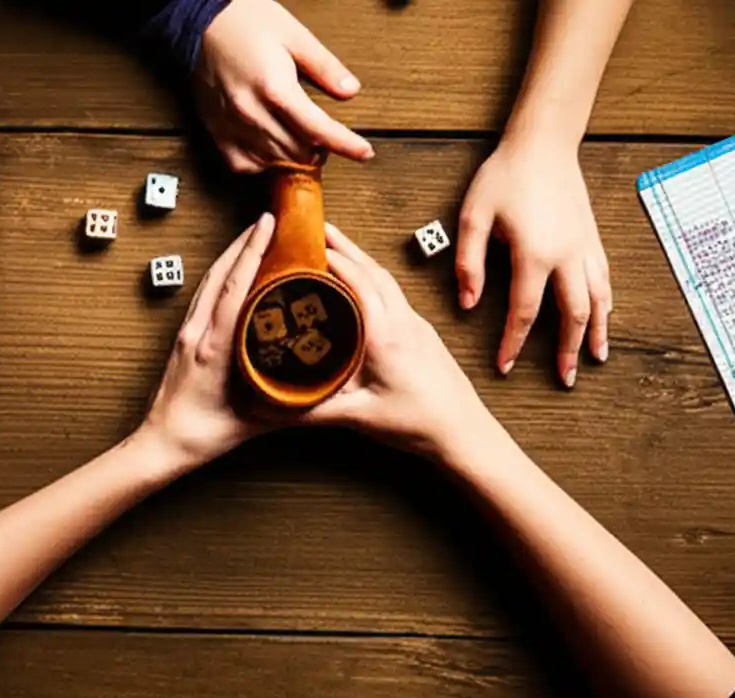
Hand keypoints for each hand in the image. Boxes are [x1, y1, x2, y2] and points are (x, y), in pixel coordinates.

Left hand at [138, 214, 275, 465]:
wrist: (161, 444)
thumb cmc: (203, 435)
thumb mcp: (253, 421)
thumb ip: (286, 402)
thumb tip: (322, 388)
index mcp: (214, 346)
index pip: (235, 286)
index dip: (252, 251)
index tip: (267, 223)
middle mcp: (197, 332)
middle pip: (219, 273)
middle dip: (243, 243)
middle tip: (268, 221)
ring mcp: (187, 333)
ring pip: (209, 282)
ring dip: (231, 256)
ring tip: (255, 239)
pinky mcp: (184, 339)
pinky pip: (204, 297)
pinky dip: (221, 277)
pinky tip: (235, 275)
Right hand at [194, 0, 372, 172]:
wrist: (199, 21)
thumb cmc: (245, 22)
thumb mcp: (295, 35)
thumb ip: (324, 67)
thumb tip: (349, 91)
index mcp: (275, 88)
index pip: (319, 130)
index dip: (347, 145)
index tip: (364, 153)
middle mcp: (252, 113)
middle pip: (299, 152)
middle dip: (319, 148)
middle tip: (323, 134)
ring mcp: (232, 126)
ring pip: (275, 161)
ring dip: (294, 155)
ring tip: (299, 136)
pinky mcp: (216, 132)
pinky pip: (245, 165)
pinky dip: (263, 162)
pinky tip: (270, 146)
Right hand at [307, 225, 492, 456]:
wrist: (464, 432)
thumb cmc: (418, 424)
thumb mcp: (359, 417)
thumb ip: (313, 409)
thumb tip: (270, 405)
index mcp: (385, 334)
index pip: (356, 280)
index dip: (330, 258)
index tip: (304, 242)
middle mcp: (403, 320)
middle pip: (370, 269)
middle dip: (342, 245)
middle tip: (313, 228)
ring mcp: (416, 323)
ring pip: (385, 278)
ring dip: (359, 257)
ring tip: (334, 244)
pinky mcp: (423, 332)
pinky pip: (394, 292)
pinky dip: (373, 276)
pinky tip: (362, 282)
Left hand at [457, 136, 611, 386]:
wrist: (543, 143)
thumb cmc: (505, 176)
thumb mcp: (474, 216)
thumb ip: (468, 263)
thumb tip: (468, 303)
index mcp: (535, 254)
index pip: (525, 312)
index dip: (514, 343)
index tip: (505, 366)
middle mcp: (567, 256)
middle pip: (573, 316)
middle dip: (569, 351)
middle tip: (566, 379)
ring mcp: (585, 248)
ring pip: (598, 300)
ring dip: (596, 332)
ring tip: (595, 358)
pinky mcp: (592, 238)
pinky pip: (604, 280)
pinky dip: (605, 305)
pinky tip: (603, 317)